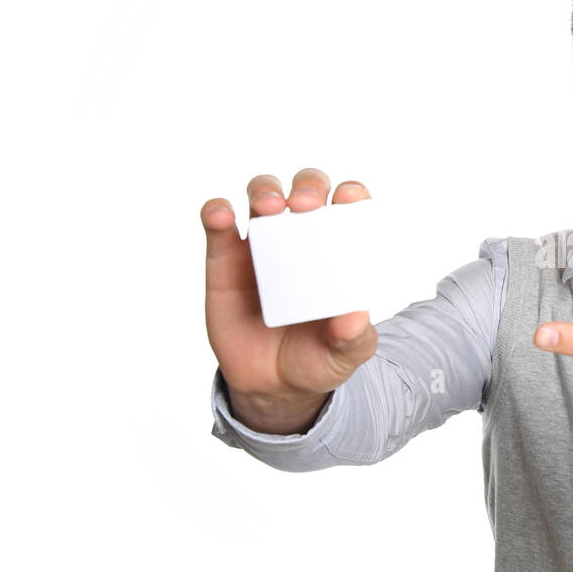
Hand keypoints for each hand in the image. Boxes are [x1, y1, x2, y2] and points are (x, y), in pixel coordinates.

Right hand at [202, 167, 378, 432]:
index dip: (351, 195)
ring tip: (269, 207)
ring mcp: (263, 244)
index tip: (348, 199)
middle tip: (305, 205)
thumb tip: (355, 319)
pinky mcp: (225, 258)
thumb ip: (354, 338)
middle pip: (306, 190)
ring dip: (265, 190)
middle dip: (308, 186)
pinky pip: (218, 224)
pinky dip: (217, 212)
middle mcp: (303, 237)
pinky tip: (222, 216)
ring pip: (262, 194)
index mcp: (339, 252)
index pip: (349, 209)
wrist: (273, 385)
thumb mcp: (344, 354)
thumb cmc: (318, 357)